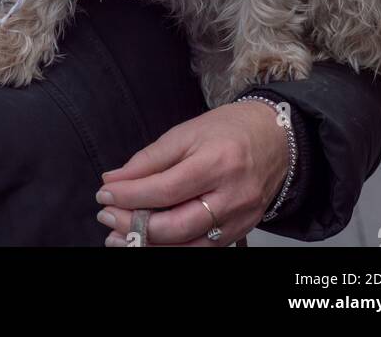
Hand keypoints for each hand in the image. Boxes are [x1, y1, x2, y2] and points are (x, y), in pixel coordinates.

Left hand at [95, 100, 289, 246]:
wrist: (275, 139)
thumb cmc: (229, 130)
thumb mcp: (187, 132)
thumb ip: (150, 158)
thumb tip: (115, 179)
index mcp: (216, 162)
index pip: (165, 189)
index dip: (130, 195)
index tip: (104, 193)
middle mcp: (231, 196)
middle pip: (176, 225)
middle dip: (134, 224)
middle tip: (107, 217)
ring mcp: (239, 219)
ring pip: (188, 246)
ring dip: (150, 245)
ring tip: (120, 238)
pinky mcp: (241, 233)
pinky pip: (203, 250)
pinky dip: (174, 249)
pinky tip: (151, 242)